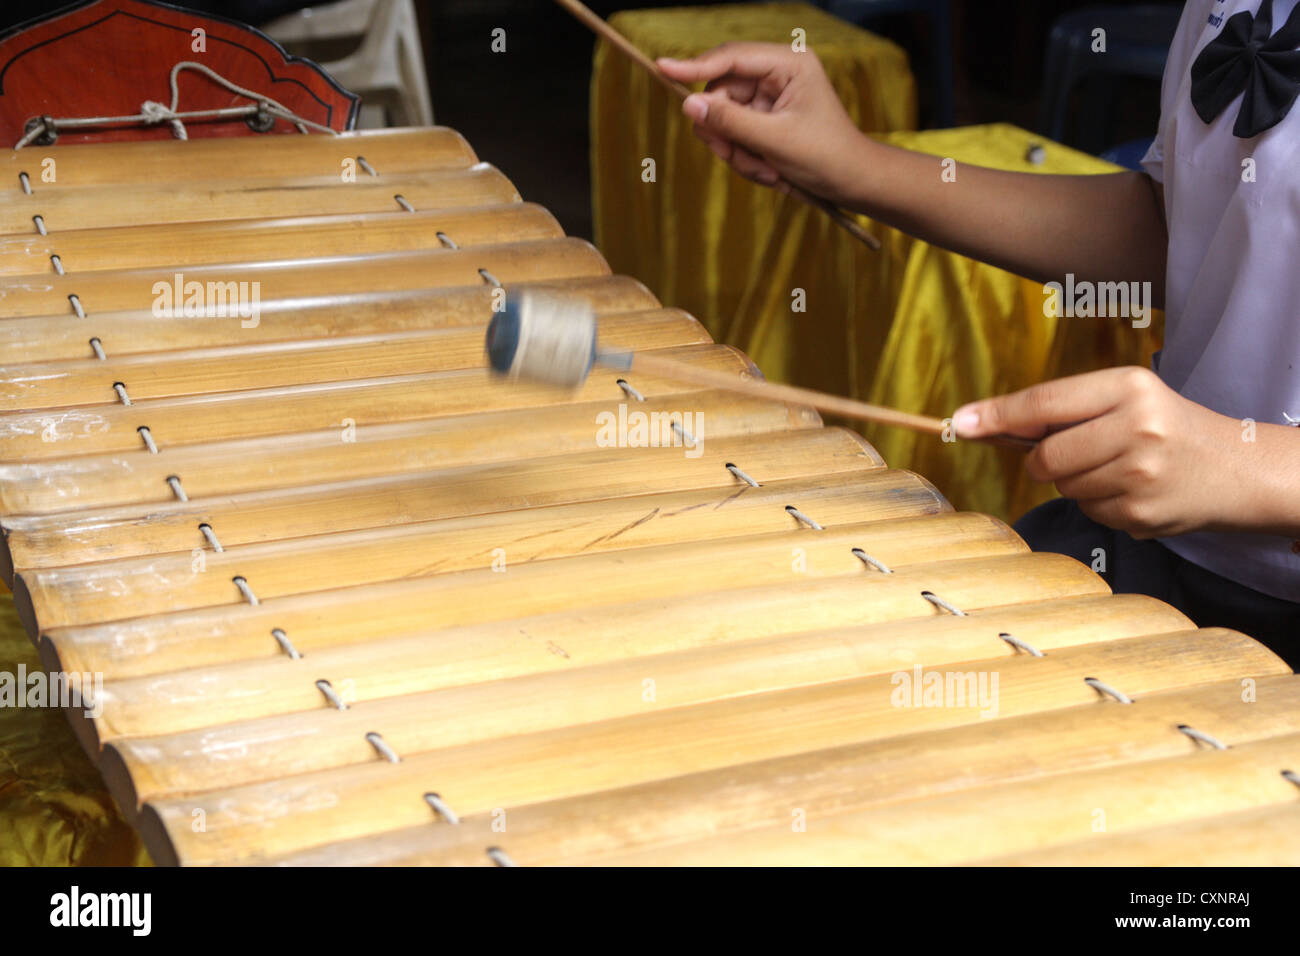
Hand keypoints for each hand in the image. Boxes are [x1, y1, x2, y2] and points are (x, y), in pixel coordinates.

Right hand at [657, 42, 870, 203]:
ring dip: (737, 152)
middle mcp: (776, 74)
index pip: (730, 58)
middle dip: (725, 132)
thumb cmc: (826, 157)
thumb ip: (730, 121)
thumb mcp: (775, 141)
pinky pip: (734, 137)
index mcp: (788, 63)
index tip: (661, 68)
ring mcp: (768, 98)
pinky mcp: (764, 120)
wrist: (853, 184)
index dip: (693, 65)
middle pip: (720, 93)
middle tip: (735, 157)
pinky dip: (745, 159)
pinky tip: (770, 173)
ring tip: (767, 172)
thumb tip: (688, 104)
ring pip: (723, 120)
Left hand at [952, 367, 1250, 538]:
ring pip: (1063, 487)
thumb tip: (982, 423)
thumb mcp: (1125, 399)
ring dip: (1077, 482)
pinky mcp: (1141, 513)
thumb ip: (1061, 409)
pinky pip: (1087, 512)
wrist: (1237, 469)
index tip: (960, 422)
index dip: (997, 415)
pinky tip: (1133, 491)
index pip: (1045, 402)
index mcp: (1128, 387)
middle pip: (1045, 455)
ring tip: (1120, 468)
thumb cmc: (1166, 427)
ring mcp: (1140, 474)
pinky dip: (1099, 504)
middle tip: (1078, 453)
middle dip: (1044, 461)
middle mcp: (1137, 427)